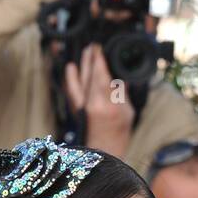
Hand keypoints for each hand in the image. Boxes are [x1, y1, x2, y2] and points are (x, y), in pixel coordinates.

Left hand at [64, 43, 133, 158]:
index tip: (99, 48)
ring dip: (81, 65)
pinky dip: (71, 77)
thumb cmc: (119, 135)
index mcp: (109, 105)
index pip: (102, 76)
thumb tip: (117, 77)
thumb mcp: (128, 113)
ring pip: (79, 80)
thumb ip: (121, 94)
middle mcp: (93, 104)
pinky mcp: (77, 109)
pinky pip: (72, 89)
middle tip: (92, 46)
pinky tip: (70, 67)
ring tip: (84, 52)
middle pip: (90, 75)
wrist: (104, 152)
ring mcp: (83, 106)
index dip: (99, 61)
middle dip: (90, 59)